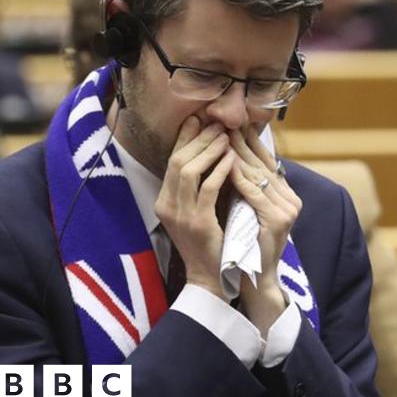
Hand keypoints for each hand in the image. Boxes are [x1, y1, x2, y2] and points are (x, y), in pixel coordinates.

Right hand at [155, 116, 237, 299]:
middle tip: (216, 124)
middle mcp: (167, 205)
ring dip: (208, 150)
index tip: (200, 120)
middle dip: (198, 139)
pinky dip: (220, 170)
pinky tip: (232, 159)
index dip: (185, 139)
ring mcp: (179, 214)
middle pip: (178, 161)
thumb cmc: (211, 240)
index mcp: (165, 200)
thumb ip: (201, 185)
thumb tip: (213, 152)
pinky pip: (207, 188)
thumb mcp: (200, 208)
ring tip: (225, 137)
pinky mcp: (197, 222)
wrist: (211, 276)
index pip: (172, 161)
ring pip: (188, 170)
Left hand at [229, 127, 299, 330]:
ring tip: (221, 136)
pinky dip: (239, 177)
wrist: (254, 281)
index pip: (268, 162)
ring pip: (258, 174)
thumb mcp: (246, 210)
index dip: (251, 142)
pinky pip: (254, 193)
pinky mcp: (277, 221)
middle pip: (264, 163)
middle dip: (242, 142)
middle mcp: (291, 201)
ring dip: (238, 154)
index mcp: (286, 197)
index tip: (234, 122)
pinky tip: (226, 165)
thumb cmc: (245, 246)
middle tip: (225, 121)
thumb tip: (230, 158)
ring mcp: (286, 211)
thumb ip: (245, 188)